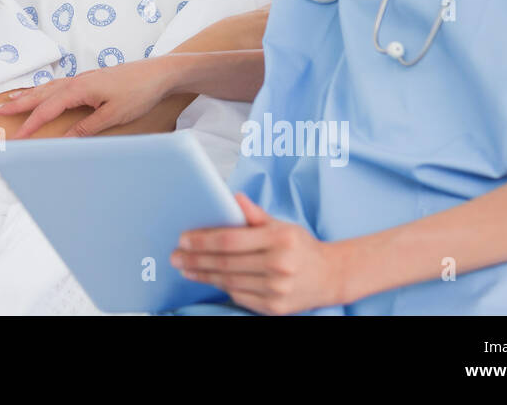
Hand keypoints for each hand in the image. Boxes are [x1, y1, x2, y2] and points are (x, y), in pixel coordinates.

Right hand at [0, 55, 178, 137]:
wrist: (160, 73)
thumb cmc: (139, 92)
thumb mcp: (112, 115)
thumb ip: (86, 127)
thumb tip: (63, 140)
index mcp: (79, 89)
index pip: (47, 109)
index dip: (30, 125)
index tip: (15, 138)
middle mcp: (77, 81)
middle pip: (41, 94)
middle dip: (19, 103)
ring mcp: (84, 79)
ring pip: (49, 87)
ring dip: (29, 94)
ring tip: (12, 98)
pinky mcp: (91, 80)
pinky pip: (60, 85)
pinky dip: (45, 91)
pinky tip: (44, 94)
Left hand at [170, 192, 347, 314]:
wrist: (331, 276)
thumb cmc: (300, 246)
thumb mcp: (281, 224)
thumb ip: (255, 214)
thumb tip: (233, 198)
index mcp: (279, 239)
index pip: (231, 240)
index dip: (203, 240)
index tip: (183, 239)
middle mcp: (279, 265)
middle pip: (226, 263)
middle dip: (195, 259)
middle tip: (175, 256)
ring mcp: (277, 289)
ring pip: (230, 282)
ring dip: (203, 275)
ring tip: (186, 268)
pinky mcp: (275, 307)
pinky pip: (240, 296)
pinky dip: (222, 287)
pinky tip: (208, 278)